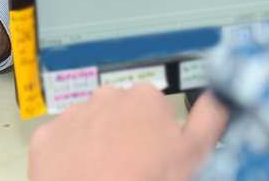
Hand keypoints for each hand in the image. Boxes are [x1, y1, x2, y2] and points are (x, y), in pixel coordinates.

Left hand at [29, 87, 227, 180]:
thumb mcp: (194, 155)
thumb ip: (209, 119)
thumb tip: (221, 96)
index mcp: (145, 98)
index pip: (155, 111)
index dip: (158, 137)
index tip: (157, 157)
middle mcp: (107, 97)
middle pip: (121, 116)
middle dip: (126, 137)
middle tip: (133, 170)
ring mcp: (73, 116)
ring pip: (90, 128)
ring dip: (97, 146)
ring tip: (107, 177)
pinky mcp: (47, 138)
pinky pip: (61, 143)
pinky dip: (69, 158)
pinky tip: (81, 177)